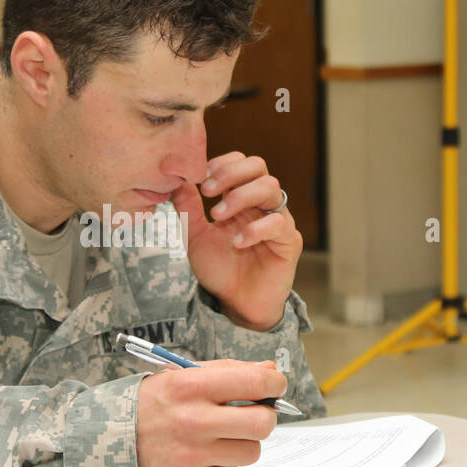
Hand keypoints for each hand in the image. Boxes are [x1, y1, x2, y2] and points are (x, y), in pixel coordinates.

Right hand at [135, 359, 286, 466]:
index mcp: (191, 386)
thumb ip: (226, 371)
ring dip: (241, 443)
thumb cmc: (147, 406)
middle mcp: (193, 420)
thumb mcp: (179, 376)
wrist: (104, 441)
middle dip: (264, 417)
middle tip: (252, 415)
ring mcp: (192, 454)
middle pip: (262, 423)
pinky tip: (204, 456)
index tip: (274, 386)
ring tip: (218, 437)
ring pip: (251, 451)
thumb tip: (268, 373)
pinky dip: (224, 466)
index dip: (274, 384)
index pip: (255, 383)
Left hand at [171, 152, 300, 330]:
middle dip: (231, 174)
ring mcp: (278, 221)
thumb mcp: (196, 236)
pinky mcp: (289, 242)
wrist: (236, 304)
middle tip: (208, 191)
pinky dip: (255, 229)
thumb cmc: (221, 268)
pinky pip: (278, 224)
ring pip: (271, 188)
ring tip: (218, 216)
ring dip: (241, 196)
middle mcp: (262, 205)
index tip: (202, 179)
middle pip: (259, 166)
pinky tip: (236, 242)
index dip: (223, 164)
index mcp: (243, 198)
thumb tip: (177, 180)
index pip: (242, 163)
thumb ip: (188, 209)